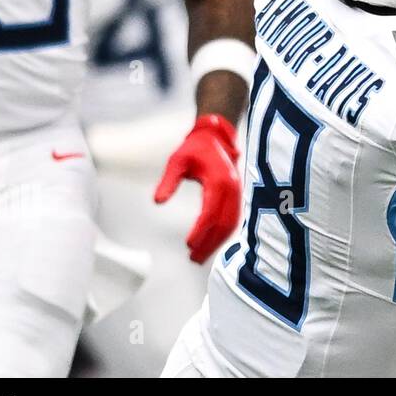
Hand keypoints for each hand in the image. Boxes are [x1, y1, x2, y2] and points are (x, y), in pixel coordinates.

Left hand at [155, 114, 241, 262]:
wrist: (215, 137)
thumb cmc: (195, 148)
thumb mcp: (177, 161)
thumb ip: (168, 181)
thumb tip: (158, 201)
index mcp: (219, 180)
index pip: (211, 212)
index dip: (200, 230)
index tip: (189, 244)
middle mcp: (232, 189)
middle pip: (223, 224)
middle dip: (209, 243)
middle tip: (193, 258)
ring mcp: (237, 193)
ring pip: (231, 224)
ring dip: (217, 242)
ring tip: (200, 256)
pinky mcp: (236, 196)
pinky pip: (233, 219)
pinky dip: (223, 234)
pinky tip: (212, 243)